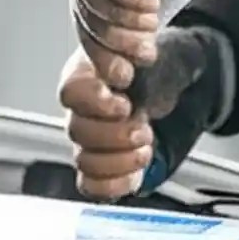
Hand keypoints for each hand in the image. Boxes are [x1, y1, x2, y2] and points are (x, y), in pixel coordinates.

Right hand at [60, 26, 235, 200]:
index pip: (72, 92)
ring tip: (145, 147)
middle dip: (117, 135)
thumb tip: (142, 56)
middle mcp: (79, 111)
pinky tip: (136, 171)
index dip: (97, 102)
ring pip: (84, 161)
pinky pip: (91, 186)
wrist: (166, 95)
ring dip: (120, 160)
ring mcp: (85, 142)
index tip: (126, 104)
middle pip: (77, 131)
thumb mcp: (153, 54)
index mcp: (86, 77)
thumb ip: (142, 53)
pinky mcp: (98, 169)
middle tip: (144, 129)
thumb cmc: (153, 73)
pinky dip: (116, 184)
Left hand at [64, 0, 159, 90]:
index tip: (125, 78)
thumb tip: (140, 61)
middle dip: (114, 45)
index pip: (86, 25)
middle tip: (145, 54)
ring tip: (151, 24)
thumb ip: (146, 16)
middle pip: (84, 14)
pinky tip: (148, 5)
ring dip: (122, 20)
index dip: (103, 57)